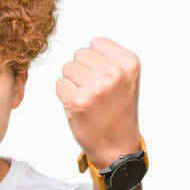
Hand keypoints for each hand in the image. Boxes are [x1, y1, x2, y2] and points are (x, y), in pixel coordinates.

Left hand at [55, 36, 141, 169]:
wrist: (117, 147)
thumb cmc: (119, 112)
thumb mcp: (126, 80)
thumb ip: (110, 60)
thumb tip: (86, 46)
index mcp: (129, 63)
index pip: (96, 43)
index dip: (94, 60)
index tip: (102, 77)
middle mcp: (114, 73)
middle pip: (80, 54)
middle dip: (82, 70)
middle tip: (93, 90)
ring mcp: (96, 87)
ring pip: (68, 68)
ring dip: (72, 82)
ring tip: (87, 98)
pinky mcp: (78, 101)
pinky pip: (60, 84)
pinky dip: (64, 94)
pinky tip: (78, 106)